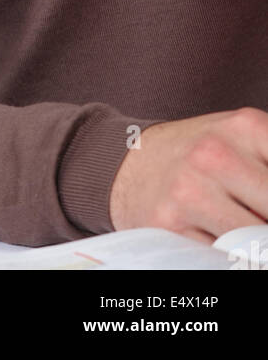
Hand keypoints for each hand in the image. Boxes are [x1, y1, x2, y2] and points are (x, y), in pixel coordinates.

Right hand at [109, 107, 267, 242]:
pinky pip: (222, 257)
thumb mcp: (244, 139)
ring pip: (256, 241)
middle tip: (266, 226)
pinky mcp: (169, 225)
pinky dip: (233, 257)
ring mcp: (190, 191)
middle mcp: (216, 155)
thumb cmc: (202, 155)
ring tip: (255, 236)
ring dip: (261, 246)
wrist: (130, 162)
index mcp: (246, 127)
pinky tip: (232, 247)